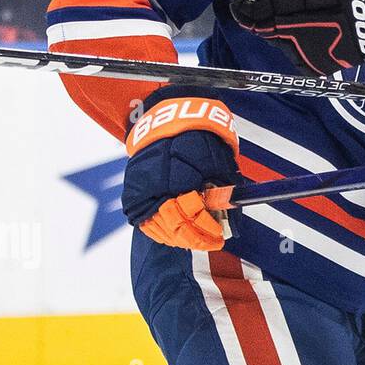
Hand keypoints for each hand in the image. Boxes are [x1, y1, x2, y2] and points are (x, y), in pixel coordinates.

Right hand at [123, 89, 241, 250]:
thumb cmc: (197, 141)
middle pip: (175, 227)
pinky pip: (147, 225)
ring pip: (160, 230)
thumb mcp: (218, 164)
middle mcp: (156, 189)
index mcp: (178, 179)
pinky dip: (163, 234)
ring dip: (181, 239)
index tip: (220, 235)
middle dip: (196, 239)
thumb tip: (232, 223)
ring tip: (198, 241)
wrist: (168, 123)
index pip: (192, 215)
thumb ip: (223, 194)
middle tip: (213, 242)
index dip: (207, 229)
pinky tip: (178, 237)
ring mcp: (141, 194)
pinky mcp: (133, 197)